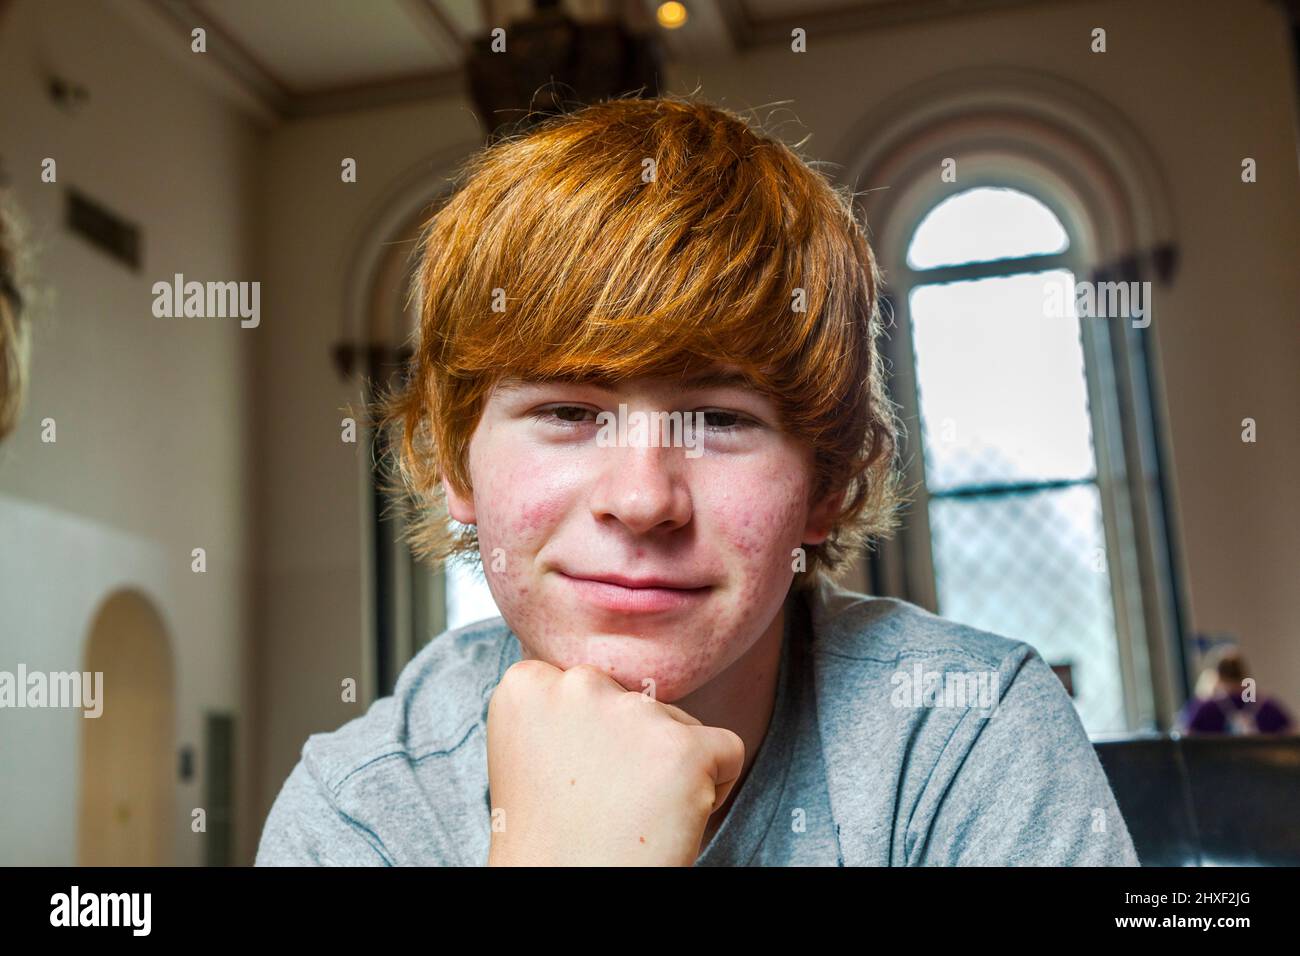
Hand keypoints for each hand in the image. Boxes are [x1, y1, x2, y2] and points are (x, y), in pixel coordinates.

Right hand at [485, 658, 744, 865]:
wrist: (566, 888)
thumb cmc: (552, 837)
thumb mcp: (533, 750)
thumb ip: (565, 705)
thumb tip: (620, 675)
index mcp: (527, 682)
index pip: (589, 683)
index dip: (591, 738)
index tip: (568, 780)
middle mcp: (577, 683)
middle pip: (637, 698)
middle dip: (633, 746)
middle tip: (601, 802)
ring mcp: (633, 713)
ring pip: (680, 725)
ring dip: (669, 769)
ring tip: (630, 815)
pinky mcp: (685, 749)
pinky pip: (726, 750)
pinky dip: (715, 787)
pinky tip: (669, 819)